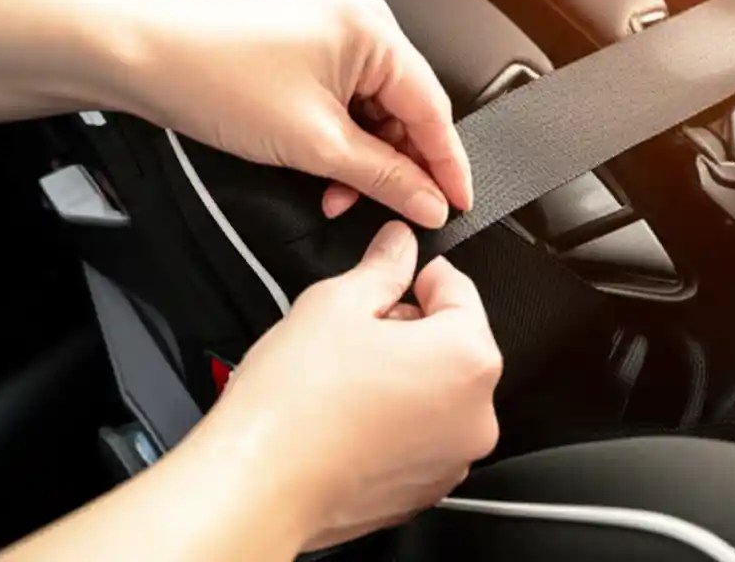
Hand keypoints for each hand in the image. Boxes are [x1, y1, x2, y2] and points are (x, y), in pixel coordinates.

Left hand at [115, 0, 471, 227]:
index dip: (448, 166)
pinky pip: (344, 102)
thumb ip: (384, 176)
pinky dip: (339, 142)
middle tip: (388, 209)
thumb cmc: (214, 77)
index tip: (458, 206)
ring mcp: (332, 34)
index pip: (434, 109)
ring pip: (373, 112)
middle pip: (406, 111)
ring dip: (362, 160)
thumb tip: (430, 201)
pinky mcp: (305, 49)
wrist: (140, 55)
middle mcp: (360, 23)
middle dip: (394, 166)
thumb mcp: (315, 143)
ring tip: (336, 192)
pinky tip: (322, 169)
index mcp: (375, 30)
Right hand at [181, 222, 501, 550]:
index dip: (416, 275)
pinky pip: (421, 437)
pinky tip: (348, 417)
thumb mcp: (335, 304)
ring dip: (402, 376)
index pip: (458, 288)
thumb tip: (399, 245)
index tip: (388, 277)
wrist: (258, 488)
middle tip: (354, 333)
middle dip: (409, 329)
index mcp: (468, 359)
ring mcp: (453, 459)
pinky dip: (394, 421)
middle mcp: (476, 415)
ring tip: (345, 379)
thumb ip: (381, 267)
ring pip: (437, 392)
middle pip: (452, 344)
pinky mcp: (425, 490)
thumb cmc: (294, 405)